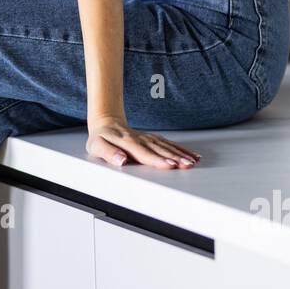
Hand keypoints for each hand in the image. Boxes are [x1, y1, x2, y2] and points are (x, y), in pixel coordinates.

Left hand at [86, 115, 200, 169]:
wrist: (107, 123)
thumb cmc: (101, 138)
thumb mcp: (96, 146)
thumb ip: (108, 153)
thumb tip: (121, 160)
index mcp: (127, 143)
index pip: (144, 153)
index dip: (157, 159)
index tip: (170, 164)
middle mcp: (141, 139)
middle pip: (159, 149)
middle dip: (175, 157)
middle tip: (187, 165)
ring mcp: (148, 138)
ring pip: (167, 146)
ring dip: (181, 154)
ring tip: (193, 162)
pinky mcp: (153, 139)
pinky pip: (170, 143)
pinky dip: (182, 149)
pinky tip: (192, 155)